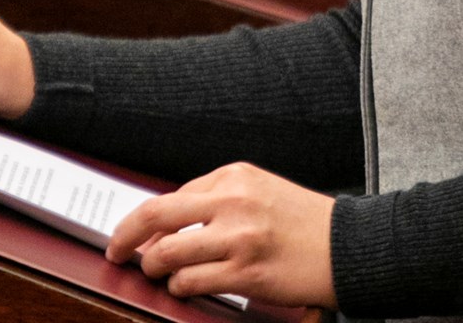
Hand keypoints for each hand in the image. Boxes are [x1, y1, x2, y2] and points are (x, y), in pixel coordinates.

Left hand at [106, 163, 336, 307]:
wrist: (346, 246)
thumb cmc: (303, 222)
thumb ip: (217, 200)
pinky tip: (186, 286)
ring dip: (155, 267)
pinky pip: (192, 281)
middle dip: (125, 236)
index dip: (144, 220)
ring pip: (168, 253)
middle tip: (116, 251)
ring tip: (158, 273)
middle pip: (156, 215)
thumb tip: (168, 227)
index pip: (172, 196)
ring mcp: (238, 237)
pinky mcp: (246, 271)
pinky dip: (180, 287)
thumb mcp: (259, 191)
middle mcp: (233, 201)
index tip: (131, 233)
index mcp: (234, 176)